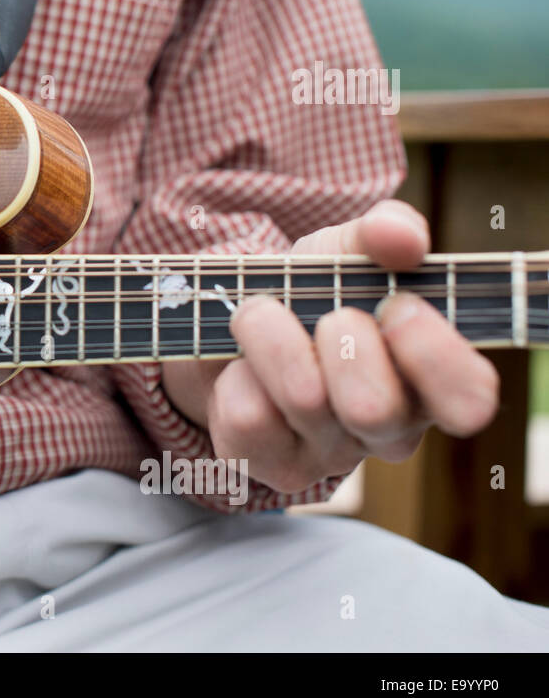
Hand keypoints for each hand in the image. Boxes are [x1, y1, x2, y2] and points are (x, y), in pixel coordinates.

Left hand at [161, 199, 499, 492]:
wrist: (228, 325)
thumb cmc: (309, 294)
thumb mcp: (347, 250)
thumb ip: (383, 232)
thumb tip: (400, 236)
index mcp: (428, 379)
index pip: (469, 398)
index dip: (436, 355)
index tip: (397, 307)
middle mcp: (386, 428)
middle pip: (375, 407)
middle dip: (339, 339)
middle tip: (326, 314)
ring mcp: (326, 455)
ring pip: (303, 399)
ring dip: (271, 335)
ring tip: (262, 314)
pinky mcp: (267, 465)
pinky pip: (249, 417)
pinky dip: (236, 373)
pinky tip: (241, 366)